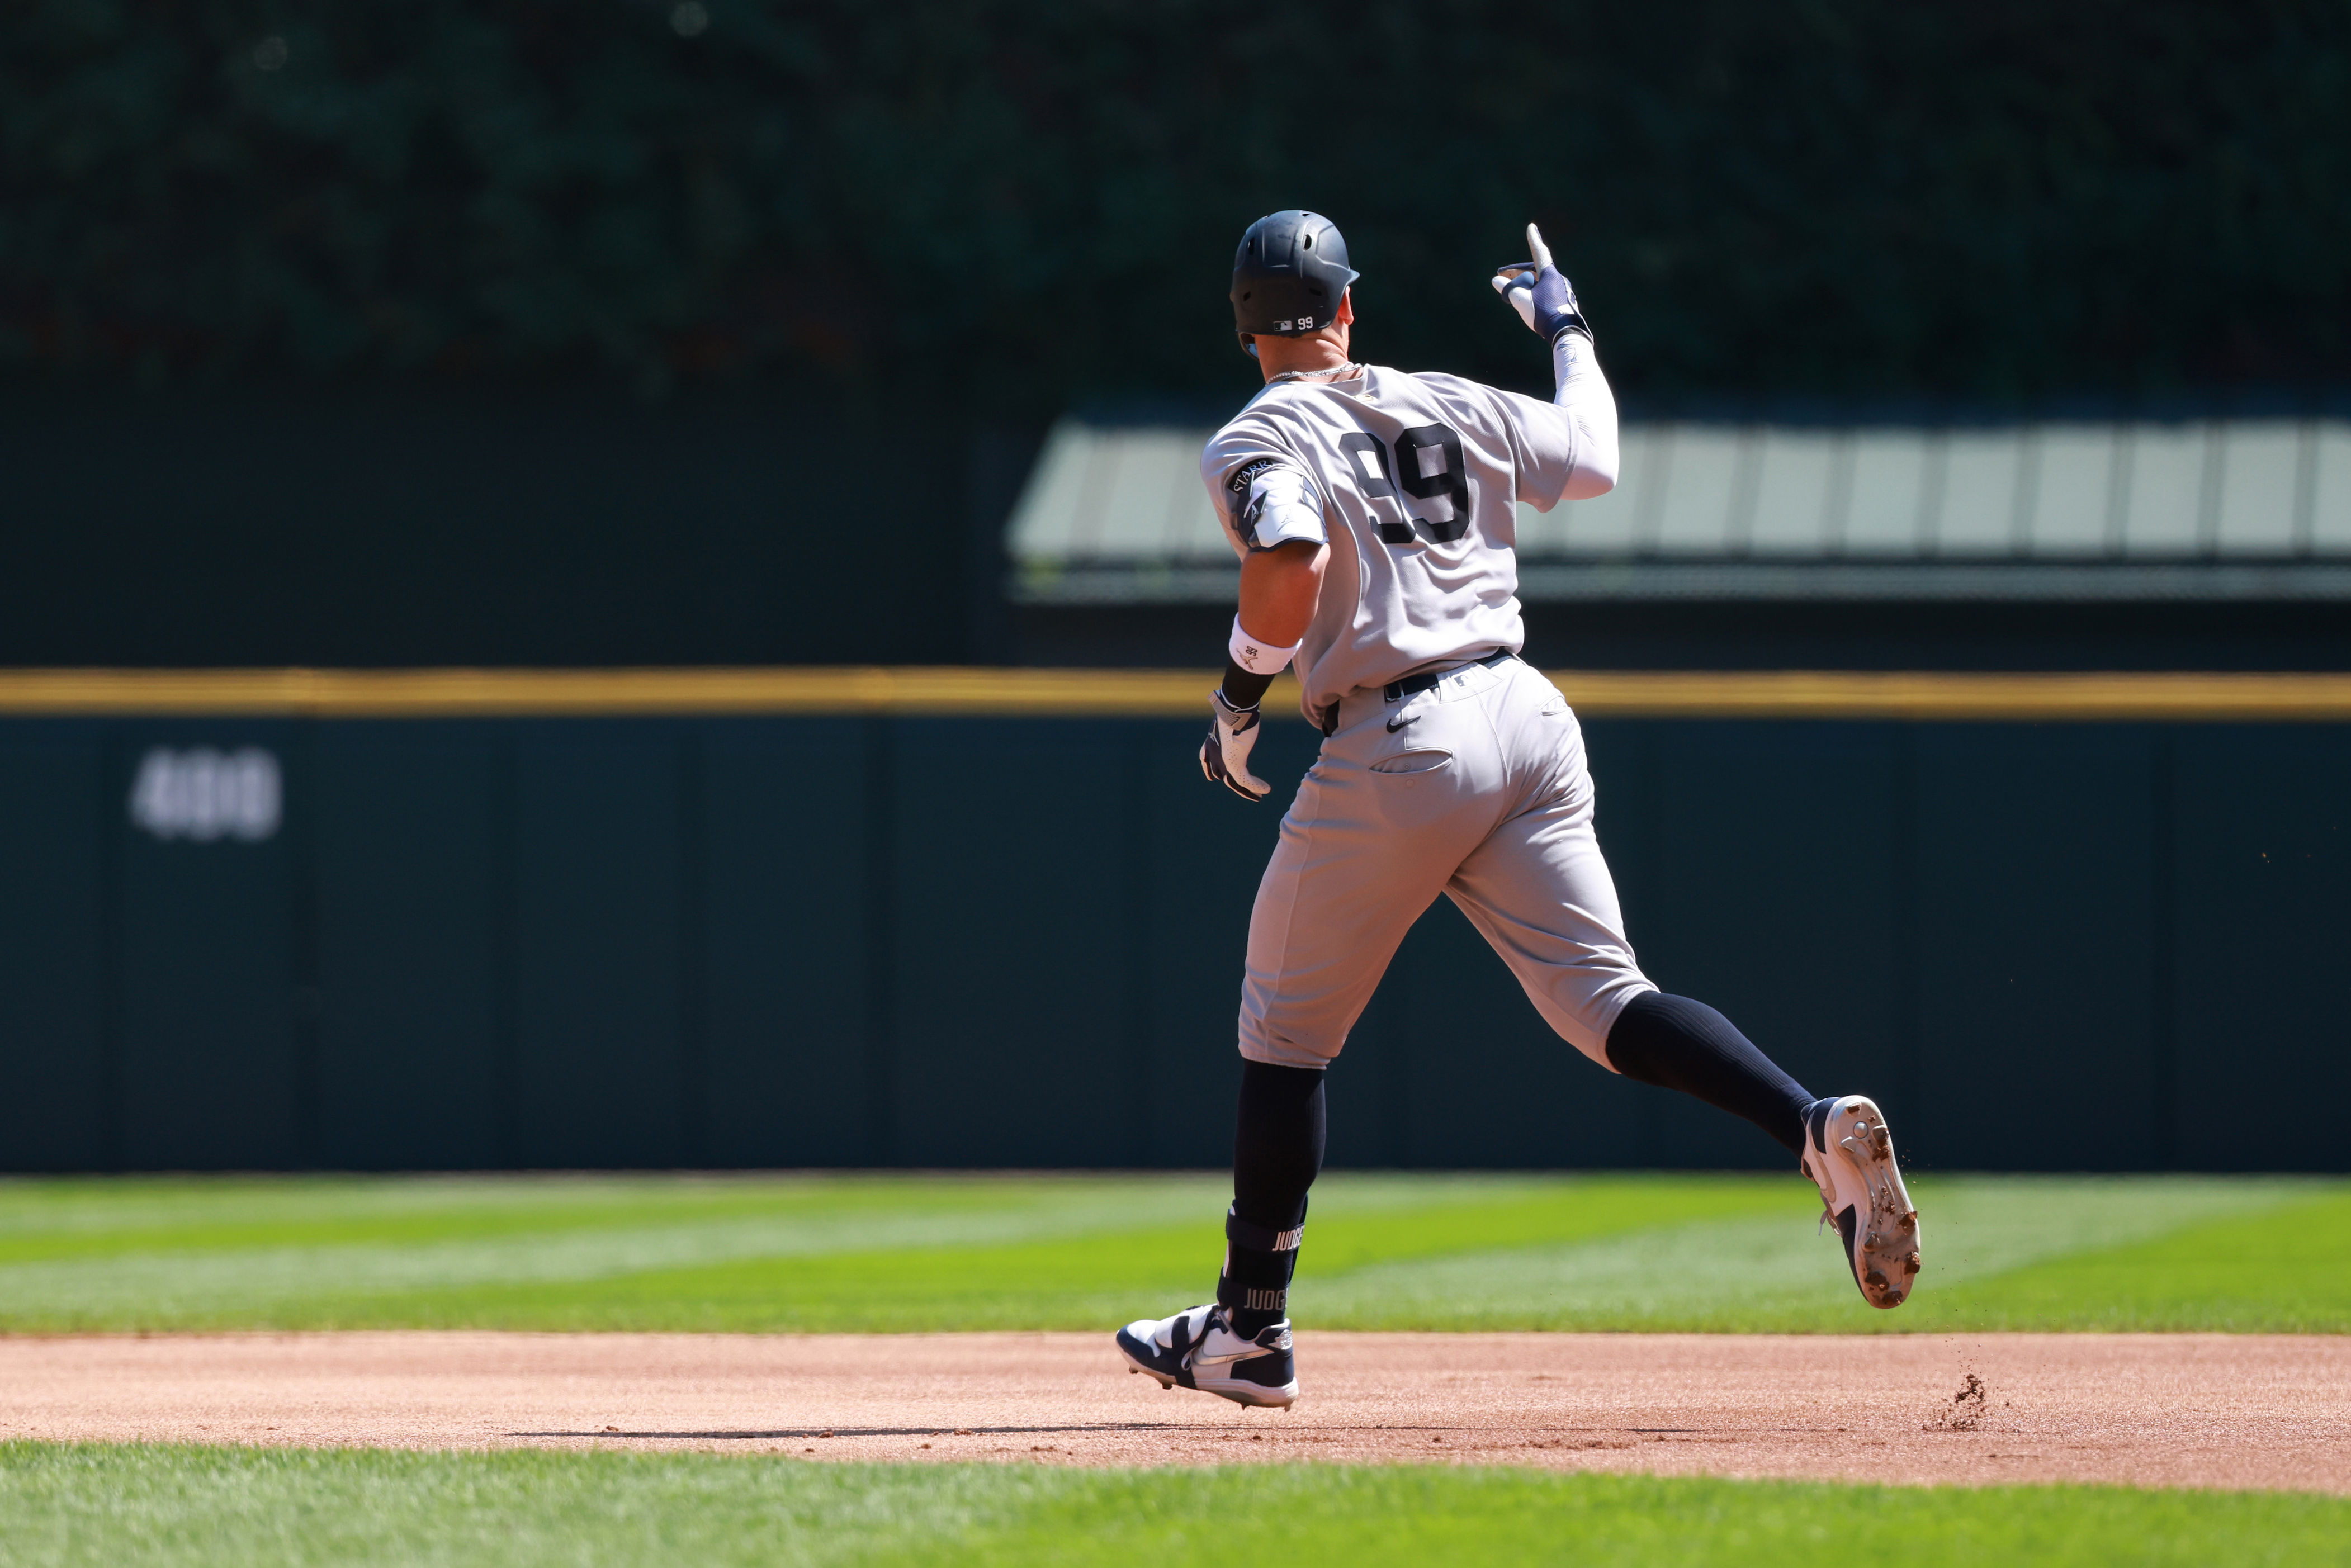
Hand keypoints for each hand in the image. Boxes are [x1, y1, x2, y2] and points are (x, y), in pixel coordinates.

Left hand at [1200, 690, 1270, 801]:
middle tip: (1244, 790)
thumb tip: (1240, 704)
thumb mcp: (1230, 714)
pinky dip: (1256, 786)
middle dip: (1234, 784)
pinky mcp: (1234, 764)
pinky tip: (1266, 789)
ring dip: (1247, 791)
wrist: (1234, 707)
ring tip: (1258, 796)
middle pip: (1221, 775)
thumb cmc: (1235, 706)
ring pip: (1234, 783)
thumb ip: (1233, 717)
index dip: (1210, 769)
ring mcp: (1223, 760)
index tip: (1213, 776)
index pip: (1206, 761)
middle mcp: (1214, 754)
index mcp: (1210, 742)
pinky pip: (1246, 781)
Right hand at [1490, 221, 1591, 343]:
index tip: (1531, 227)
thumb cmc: (1543, 314)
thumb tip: (1496, 281)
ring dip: (1526, 284)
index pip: (1539, 252)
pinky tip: (1528, 303)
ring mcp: (1563, 290)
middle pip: (1536, 270)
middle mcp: (1558, 278)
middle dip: (1518, 273)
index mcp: (1549, 274)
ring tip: (1513, 293)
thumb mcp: (1520, 301)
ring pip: (1540, 282)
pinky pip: (1546, 291)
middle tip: (1503, 278)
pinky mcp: (1564, 301)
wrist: (1565, 332)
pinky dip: (1534, 292)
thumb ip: (1508, 289)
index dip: (1533, 239)